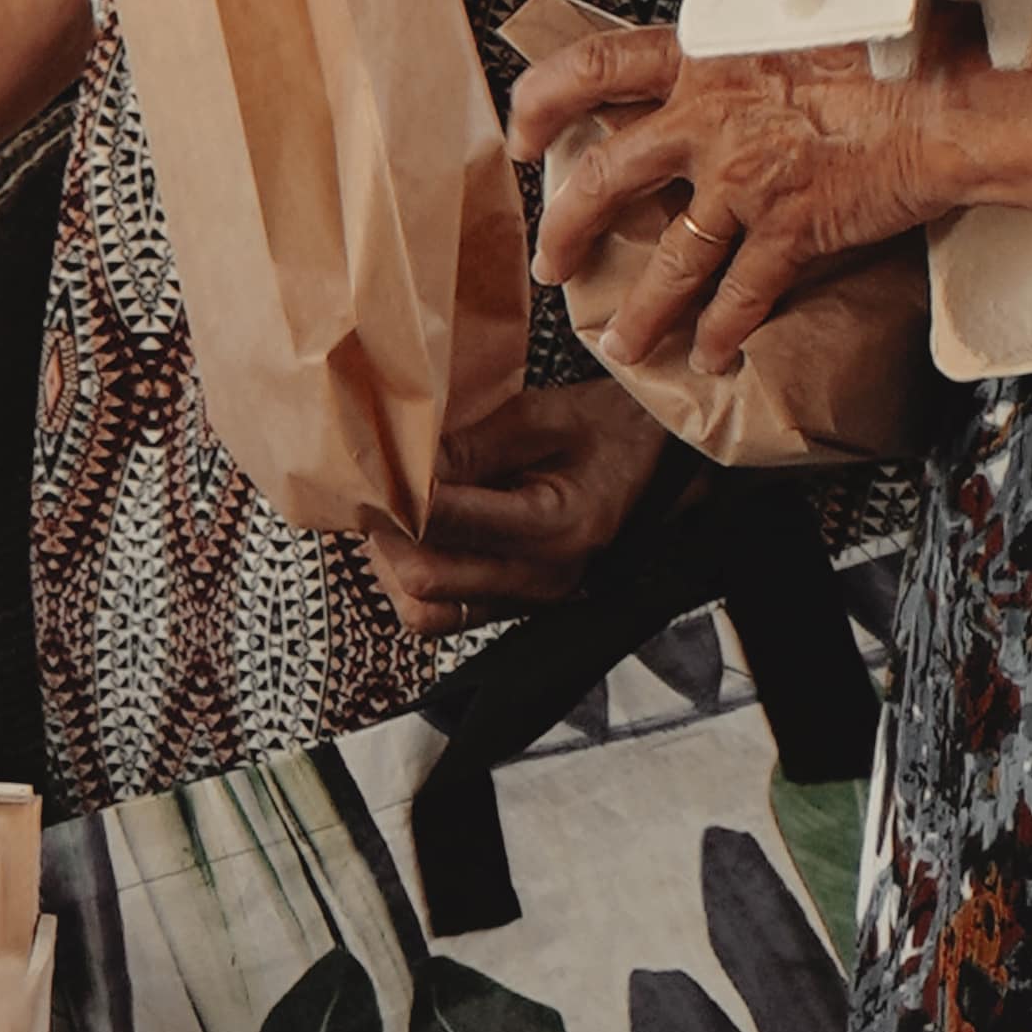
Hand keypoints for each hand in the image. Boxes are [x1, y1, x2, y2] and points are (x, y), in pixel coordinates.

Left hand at [359, 377, 674, 633]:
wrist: (664, 464)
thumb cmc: (613, 429)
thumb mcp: (546, 416)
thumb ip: (473, 443)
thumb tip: (400, 462)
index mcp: (557, 526)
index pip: (447, 522)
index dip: (394, 493)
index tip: (367, 462)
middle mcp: (543, 578)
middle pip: (424, 578)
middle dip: (383, 531)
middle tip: (367, 484)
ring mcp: (530, 601)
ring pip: (425, 611)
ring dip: (391, 562)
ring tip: (388, 510)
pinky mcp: (516, 607)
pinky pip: (444, 616)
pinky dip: (414, 581)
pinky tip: (413, 536)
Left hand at [514, 19, 933, 377]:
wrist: (949, 94)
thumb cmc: (891, 41)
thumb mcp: (796, 14)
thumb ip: (744, 41)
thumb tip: (722, 52)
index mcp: (704, 54)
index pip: (593, 66)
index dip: (543, 102)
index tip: (523, 133)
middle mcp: (709, 118)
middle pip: (606, 178)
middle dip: (566, 228)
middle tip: (551, 262)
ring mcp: (745, 179)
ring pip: (670, 258)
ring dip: (641, 310)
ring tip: (621, 345)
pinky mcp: (790, 228)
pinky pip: (741, 294)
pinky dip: (723, 331)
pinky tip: (710, 357)